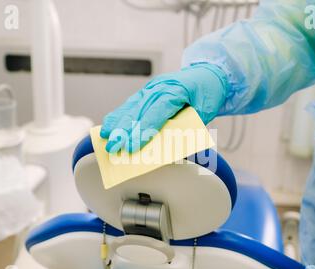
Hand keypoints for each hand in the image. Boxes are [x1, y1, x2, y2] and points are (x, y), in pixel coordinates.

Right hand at [100, 63, 227, 152]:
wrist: (209, 73)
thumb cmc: (208, 94)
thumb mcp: (205, 113)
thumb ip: (188, 129)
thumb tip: (170, 149)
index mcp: (177, 90)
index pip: (157, 111)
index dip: (143, 129)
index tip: (132, 145)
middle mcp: (160, 86)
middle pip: (139, 109)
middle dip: (124, 130)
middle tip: (113, 147)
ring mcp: (152, 87)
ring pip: (131, 106)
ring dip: (117, 123)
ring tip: (106, 137)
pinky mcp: (147, 91)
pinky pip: (130, 103)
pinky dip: (119, 115)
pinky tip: (109, 125)